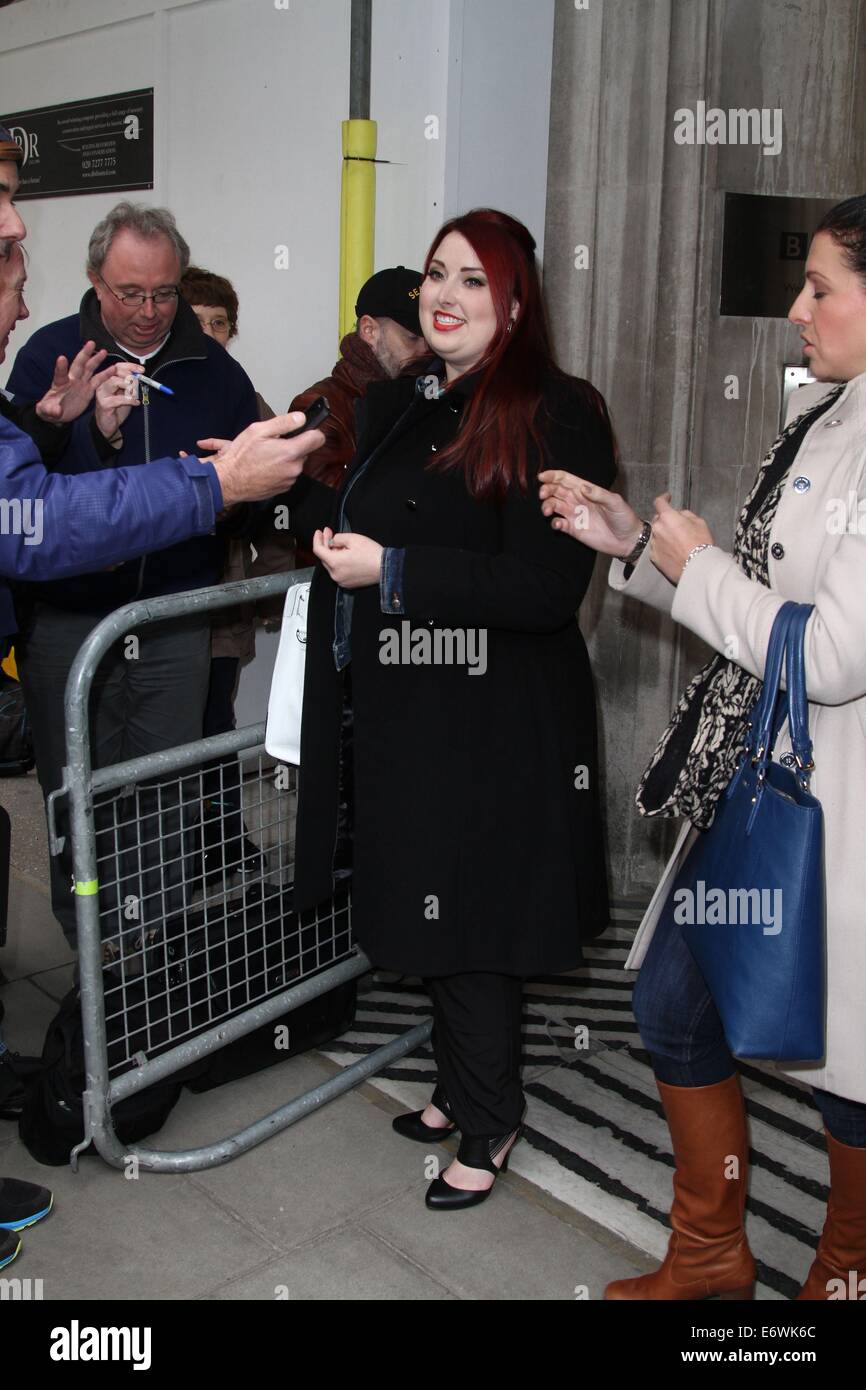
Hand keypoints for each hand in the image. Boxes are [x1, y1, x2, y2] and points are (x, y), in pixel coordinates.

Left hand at [35, 341, 110, 423]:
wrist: (57, 414)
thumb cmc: (49, 410)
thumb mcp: (46, 411)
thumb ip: (50, 410)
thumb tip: (57, 411)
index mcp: (59, 384)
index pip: (60, 374)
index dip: (61, 367)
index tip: (62, 358)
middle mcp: (71, 380)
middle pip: (78, 365)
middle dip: (84, 354)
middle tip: (91, 343)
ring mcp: (80, 384)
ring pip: (89, 369)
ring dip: (96, 360)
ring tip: (104, 351)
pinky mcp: (88, 390)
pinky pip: (97, 380)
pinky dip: (105, 375)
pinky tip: (113, 369)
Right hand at [94, 363, 142, 437]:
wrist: (108, 424)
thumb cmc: (116, 408)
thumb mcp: (126, 394)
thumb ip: (131, 385)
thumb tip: (140, 377)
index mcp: (108, 379)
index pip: (118, 367)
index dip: (130, 366)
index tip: (141, 370)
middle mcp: (103, 383)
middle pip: (115, 371)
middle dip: (130, 375)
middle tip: (138, 383)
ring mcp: (102, 393)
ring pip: (115, 382)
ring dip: (129, 387)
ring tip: (135, 395)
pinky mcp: (104, 404)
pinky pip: (119, 399)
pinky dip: (130, 400)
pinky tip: (136, 403)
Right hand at [202, 412, 325, 505]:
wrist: (229, 482)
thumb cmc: (240, 457)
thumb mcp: (258, 431)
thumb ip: (283, 423)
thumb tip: (301, 418)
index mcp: (290, 452)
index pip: (318, 439)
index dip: (312, 432)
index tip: (305, 430)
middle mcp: (294, 468)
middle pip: (304, 451)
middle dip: (292, 445)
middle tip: (273, 444)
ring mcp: (290, 480)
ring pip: (295, 463)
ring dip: (285, 458)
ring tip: (266, 457)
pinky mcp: (284, 488)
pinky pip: (288, 474)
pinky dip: (280, 469)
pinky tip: (265, 467)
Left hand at [311, 527, 382, 587]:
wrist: (385, 568)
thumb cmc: (371, 554)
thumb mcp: (353, 538)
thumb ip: (337, 538)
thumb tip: (332, 541)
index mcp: (335, 563)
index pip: (318, 550)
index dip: (317, 539)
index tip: (320, 532)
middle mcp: (335, 574)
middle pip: (324, 558)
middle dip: (326, 544)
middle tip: (330, 534)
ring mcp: (341, 581)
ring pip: (331, 565)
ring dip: (332, 554)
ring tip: (341, 544)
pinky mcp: (347, 584)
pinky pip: (338, 571)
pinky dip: (338, 563)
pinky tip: (345, 555)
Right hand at [539, 469, 644, 556]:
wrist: (627, 540)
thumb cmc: (624, 518)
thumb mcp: (615, 502)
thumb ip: (599, 494)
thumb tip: (583, 487)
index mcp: (586, 490)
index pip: (565, 479)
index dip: (553, 476)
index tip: (542, 477)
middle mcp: (577, 500)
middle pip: (556, 490)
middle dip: (546, 490)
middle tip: (543, 494)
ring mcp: (574, 514)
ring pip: (554, 505)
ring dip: (547, 506)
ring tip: (547, 511)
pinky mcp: (573, 529)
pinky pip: (559, 523)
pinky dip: (554, 523)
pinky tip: (558, 524)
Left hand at [649, 494, 713, 583]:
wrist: (698, 568)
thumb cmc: (701, 544)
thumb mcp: (699, 522)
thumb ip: (686, 515)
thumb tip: (679, 514)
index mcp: (668, 517)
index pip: (659, 502)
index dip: (663, 498)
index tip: (667, 498)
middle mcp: (657, 529)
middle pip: (658, 519)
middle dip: (665, 520)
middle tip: (676, 526)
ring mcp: (654, 544)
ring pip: (657, 534)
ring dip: (664, 535)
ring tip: (677, 543)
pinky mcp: (654, 557)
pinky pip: (656, 548)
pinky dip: (662, 547)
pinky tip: (673, 552)